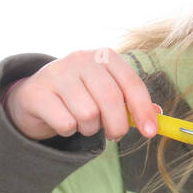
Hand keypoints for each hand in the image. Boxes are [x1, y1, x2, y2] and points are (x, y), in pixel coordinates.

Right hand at [6, 48, 161, 142]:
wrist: (35, 96)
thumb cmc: (79, 96)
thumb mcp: (106, 94)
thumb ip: (131, 103)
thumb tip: (157, 117)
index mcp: (103, 56)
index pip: (131, 82)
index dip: (143, 109)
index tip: (150, 132)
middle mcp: (80, 59)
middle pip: (111, 99)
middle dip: (118, 125)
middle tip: (115, 135)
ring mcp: (57, 73)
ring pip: (88, 114)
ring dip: (89, 128)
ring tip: (83, 122)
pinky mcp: (38, 92)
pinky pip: (66, 123)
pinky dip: (69, 130)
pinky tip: (64, 122)